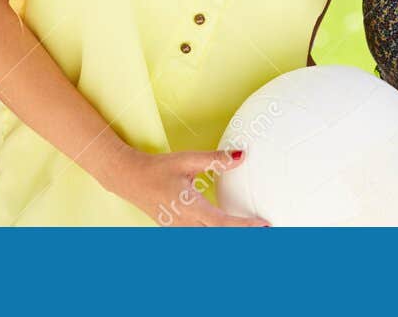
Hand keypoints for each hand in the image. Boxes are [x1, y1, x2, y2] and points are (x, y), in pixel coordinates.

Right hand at [112, 148, 266, 226]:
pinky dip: (215, 239)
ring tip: (253, 237)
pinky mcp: (177, 232)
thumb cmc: (159, 168)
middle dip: (241, 240)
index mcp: (189, 206)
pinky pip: (199, 240)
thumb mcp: (188, 160)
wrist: (130, 179)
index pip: (222, 223)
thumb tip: (242, 156)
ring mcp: (180, 231)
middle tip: (267, 236)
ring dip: (229, 241)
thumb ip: (216, 160)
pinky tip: (229, 235)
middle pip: (218, 239)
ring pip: (207, 242)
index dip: (244, 228)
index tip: (264, 226)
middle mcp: (185, 224)